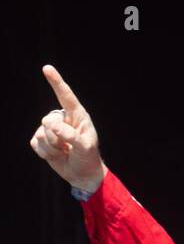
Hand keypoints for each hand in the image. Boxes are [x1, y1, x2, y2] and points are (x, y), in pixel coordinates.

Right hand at [29, 64, 106, 193]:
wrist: (82, 175)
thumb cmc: (88, 158)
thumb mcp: (84, 148)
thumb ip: (70, 135)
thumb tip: (51, 125)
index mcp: (76, 116)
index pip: (65, 96)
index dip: (56, 82)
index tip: (47, 68)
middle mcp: (62, 119)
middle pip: (48, 121)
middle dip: (56, 138)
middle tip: (69, 148)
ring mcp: (50, 129)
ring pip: (41, 134)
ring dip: (53, 148)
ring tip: (65, 152)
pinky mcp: (42, 141)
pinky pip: (36, 143)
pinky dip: (45, 154)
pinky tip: (57, 156)